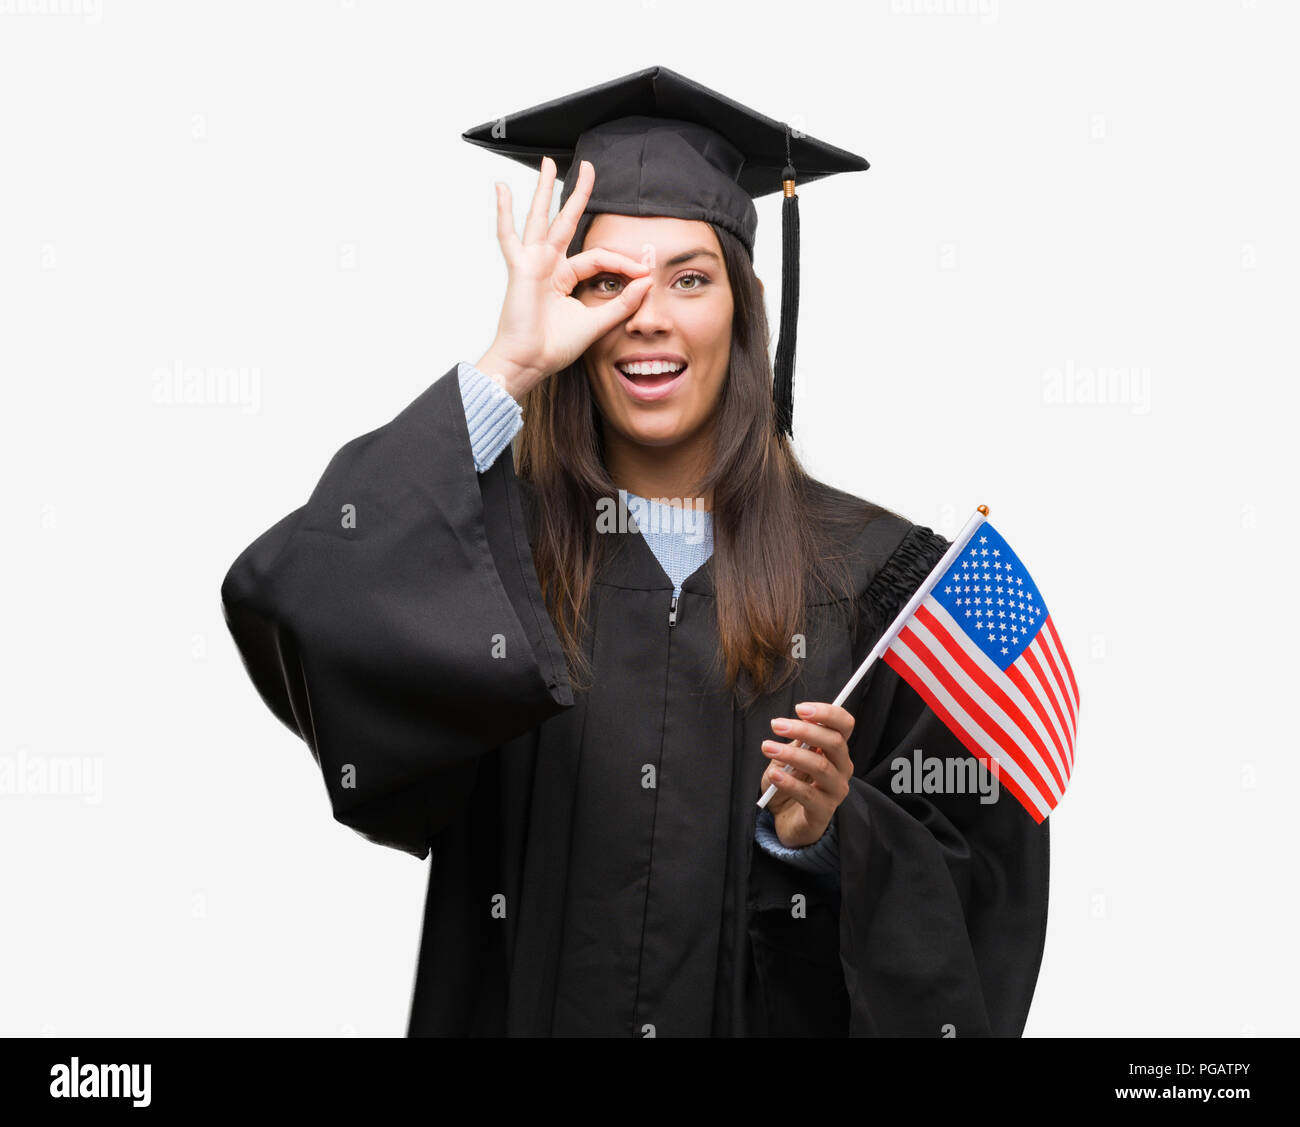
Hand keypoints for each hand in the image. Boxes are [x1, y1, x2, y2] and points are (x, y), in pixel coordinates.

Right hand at [475, 156, 654, 399]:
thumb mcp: (597, 323)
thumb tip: (647, 282)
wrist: (529, 363)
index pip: (599, 258)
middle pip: (567, 222)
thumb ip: (622, 303)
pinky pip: (509, 236)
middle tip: (590, 169)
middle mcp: (548, 266)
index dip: (624, 262)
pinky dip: (504, 212)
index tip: (646, 271)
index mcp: (564, 278)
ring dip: (546, 190)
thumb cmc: (553, 348)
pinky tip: (502, 189)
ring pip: (541, 218)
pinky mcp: (521, 268)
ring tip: (550, 164)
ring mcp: (532, 264)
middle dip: (579, 195)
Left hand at [759, 702, 855, 847]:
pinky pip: (808, 794)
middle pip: (834, 742)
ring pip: (820, 766)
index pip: (844, 725)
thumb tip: (791, 725)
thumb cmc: (789, 782)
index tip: (800, 708)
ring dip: (791, 754)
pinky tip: (774, 775)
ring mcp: (835, 791)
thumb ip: (795, 743)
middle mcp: (842, 768)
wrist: (786, 819)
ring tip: (768, 748)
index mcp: (836, 750)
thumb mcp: (788, 758)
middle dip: (804, 730)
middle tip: (776, 725)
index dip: (827, 713)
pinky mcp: (823, 812)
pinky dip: (789, 782)